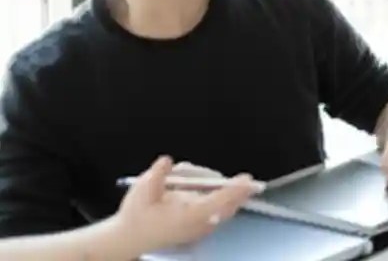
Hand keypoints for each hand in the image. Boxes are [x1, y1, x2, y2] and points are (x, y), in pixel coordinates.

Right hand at [112, 156, 257, 255]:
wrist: (129, 238)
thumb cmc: (136, 215)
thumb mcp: (141, 191)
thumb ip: (156, 175)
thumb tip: (166, 160)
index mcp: (188, 215)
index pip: (218, 201)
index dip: (234, 190)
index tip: (247, 180)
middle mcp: (199, 225)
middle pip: (228, 206)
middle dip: (237, 192)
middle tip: (244, 180)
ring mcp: (201, 229)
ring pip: (224, 208)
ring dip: (223, 193)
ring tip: (200, 183)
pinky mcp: (200, 228)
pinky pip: (218, 212)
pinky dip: (218, 199)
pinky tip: (203, 189)